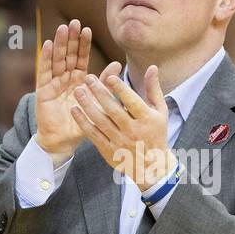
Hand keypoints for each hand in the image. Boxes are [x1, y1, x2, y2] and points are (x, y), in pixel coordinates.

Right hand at [35, 19, 91, 163]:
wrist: (64, 141)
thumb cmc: (81, 123)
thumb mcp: (97, 101)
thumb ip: (104, 83)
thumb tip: (118, 65)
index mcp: (78, 80)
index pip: (81, 58)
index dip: (83, 44)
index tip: (87, 29)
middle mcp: (65, 79)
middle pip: (68, 55)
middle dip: (71, 39)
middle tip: (75, 22)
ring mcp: (53, 84)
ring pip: (57, 59)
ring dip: (60, 44)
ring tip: (63, 28)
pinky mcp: (43, 91)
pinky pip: (44, 72)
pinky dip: (46, 58)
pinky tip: (49, 44)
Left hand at [71, 63, 171, 192]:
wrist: (151, 166)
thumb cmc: (156, 133)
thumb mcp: (160, 112)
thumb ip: (153, 89)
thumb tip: (152, 67)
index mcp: (146, 119)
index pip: (132, 102)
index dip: (120, 89)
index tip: (109, 76)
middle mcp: (133, 131)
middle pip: (113, 110)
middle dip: (99, 93)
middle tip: (88, 78)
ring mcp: (120, 142)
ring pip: (101, 121)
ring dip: (87, 105)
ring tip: (78, 91)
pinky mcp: (108, 151)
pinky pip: (93, 135)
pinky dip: (83, 122)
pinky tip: (75, 110)